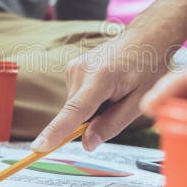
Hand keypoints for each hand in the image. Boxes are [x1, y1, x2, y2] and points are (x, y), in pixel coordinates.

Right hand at [31, 31, 173, 152]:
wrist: (145, 39)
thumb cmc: (147, 67)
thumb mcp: (138, 101)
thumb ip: (112, 124)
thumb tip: (87, 144)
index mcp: (100, 78)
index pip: (73, 111)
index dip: (55, 132)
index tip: (39, 147)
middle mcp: (81, 70)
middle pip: (75, 113)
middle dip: (92, 120)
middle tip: (118, 104)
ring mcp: (74, 67)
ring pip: (75, 106)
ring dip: (92, 108)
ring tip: (114, 91)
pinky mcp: (72, 67)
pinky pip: (76, 96)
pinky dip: (89, 99)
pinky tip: (106, 86)